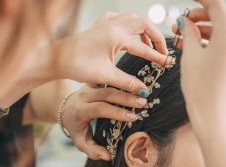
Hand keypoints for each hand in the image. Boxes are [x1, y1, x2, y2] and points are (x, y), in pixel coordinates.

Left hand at [48, 11, 173, 95]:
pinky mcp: (98, 26)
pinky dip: (127, 23)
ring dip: (143, 29)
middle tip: (162, 52)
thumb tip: (144, 91)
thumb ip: (127, 82)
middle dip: (156, 37)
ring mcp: (105, 23)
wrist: (56, 59)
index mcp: (116, 36)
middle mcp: (112, 25)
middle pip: (144, 24)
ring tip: (147, 44)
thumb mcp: (106, 76)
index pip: (143, 47)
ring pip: (132, 18)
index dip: (158, 56)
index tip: (169, 63)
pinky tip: (126, 34)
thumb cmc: (78, 66)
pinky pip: (117, 18)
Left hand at [62, 85, 147, 160]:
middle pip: (106, 93)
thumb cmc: (76, 127)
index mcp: (81, 110)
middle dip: (126, 98)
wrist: (66, 108)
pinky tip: (137, 83)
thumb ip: (91, 151)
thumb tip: (107, 156)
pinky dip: (123, 80)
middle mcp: (85, 96)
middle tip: (143, 102)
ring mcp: (90, 86)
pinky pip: (110, 78)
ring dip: (127, 87)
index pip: (100, 109)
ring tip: (143, 92)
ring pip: (109, 83)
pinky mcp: (95, 80)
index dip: (116, 112)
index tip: (133, 117)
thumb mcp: (80, 141)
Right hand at [173, 2, 225, 124]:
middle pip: (221, 16)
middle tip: (181, 21)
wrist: (213, 114)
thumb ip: (188, 32)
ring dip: (204, 28)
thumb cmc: (199, 86)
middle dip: (200, 15)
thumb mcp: (190, 55)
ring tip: (182, 35)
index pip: (216, 6)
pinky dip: (211, 39)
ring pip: (223, 28)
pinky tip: (194, 44)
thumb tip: (184, 21)